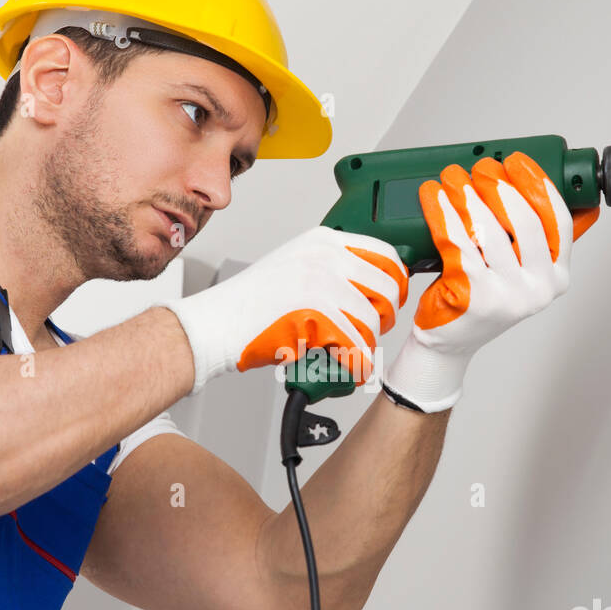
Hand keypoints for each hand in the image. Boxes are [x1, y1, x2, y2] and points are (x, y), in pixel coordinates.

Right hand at [162, 226, 408, 394]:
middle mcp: (326, 256)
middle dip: (382, 319)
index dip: (395, 284)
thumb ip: (332, 271)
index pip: (386, 255)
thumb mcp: (295, 267)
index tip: (389, 303)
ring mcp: (322, 283)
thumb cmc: (248, 304)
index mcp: (323, 241)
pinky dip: (355, 365)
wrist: (215, 324)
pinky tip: (345, 368)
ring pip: (372, 322)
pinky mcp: (316, 314)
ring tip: (345, 353)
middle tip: (366, 333)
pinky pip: (356, 346)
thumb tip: (370, 290)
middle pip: (388, 289)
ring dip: (364, 345)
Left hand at [381, 151, 599, 412]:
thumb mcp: (517, 270)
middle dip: (500, 186)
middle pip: (525, 223)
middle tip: (481, 167)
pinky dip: (444, 215)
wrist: (450, 341)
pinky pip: (458, 244)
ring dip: (468, 196)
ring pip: (489, 231)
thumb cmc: (481, 299)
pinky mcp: (473, 296)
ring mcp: (507, 295)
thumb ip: (534, 238)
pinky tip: (435, 198)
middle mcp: (537, 289)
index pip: (558, 222)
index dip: (539, 186)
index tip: (519, 162)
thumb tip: (547, 189)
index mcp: (556, 277)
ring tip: (453, 177)